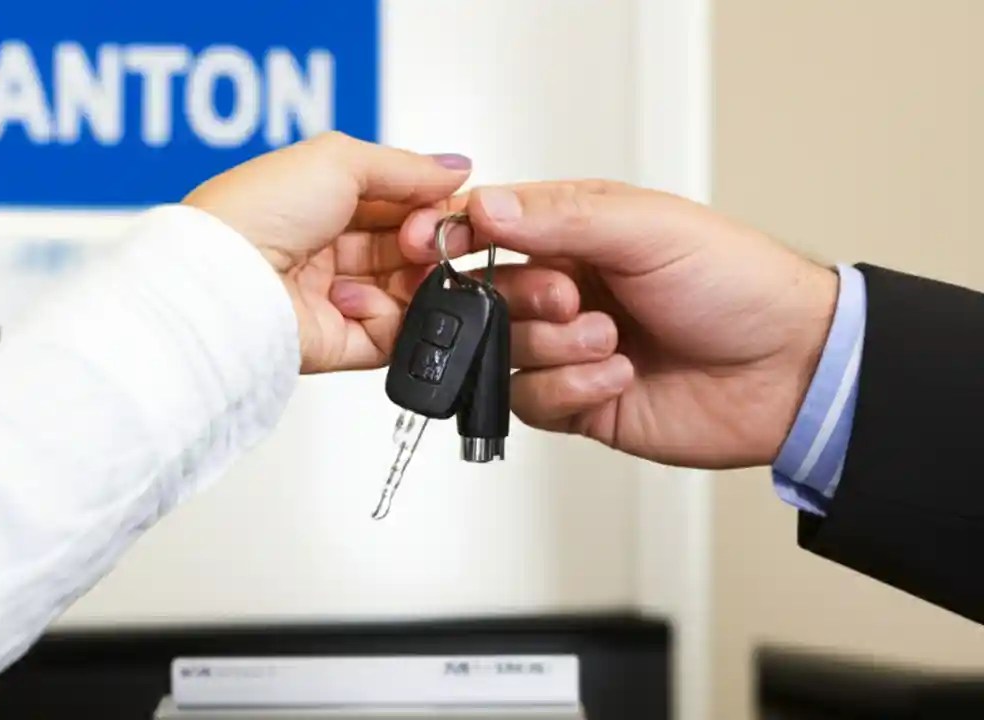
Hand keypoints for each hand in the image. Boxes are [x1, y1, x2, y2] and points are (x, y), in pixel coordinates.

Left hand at [183, 131, 472, 373]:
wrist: (221, 281)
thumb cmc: (255, 212)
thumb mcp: (338, 160)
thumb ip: (404, 166)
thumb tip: (454, 167)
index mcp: (316, 201)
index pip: (393, 202)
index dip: (429, 202)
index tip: (458, 200)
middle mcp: (321, 250)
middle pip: (402, 248)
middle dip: (429, 239)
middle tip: (436, 234)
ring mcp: (327, 298)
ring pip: (403, 293)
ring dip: (418, 278)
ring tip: (416, 263)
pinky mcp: (332, 343)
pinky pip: (387, 337)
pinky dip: (388, 317)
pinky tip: (358, 299)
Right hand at [399, 181, 839, 468]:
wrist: (790, 371)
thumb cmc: (738, 284)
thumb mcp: (650, 229)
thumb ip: (561, 216)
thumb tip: (484, 204)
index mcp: (576, 231)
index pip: (488, 224)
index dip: (451, 234)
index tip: (427, 242)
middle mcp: (565, 288)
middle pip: (484, 294)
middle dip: (522, 300)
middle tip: (570, 299)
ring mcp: (567, 347)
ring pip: (502, 352)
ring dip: (553, 348)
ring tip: (610, 342)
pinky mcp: (579, 402)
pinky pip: (531, 401)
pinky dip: (569, 388)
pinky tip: (618, 376)